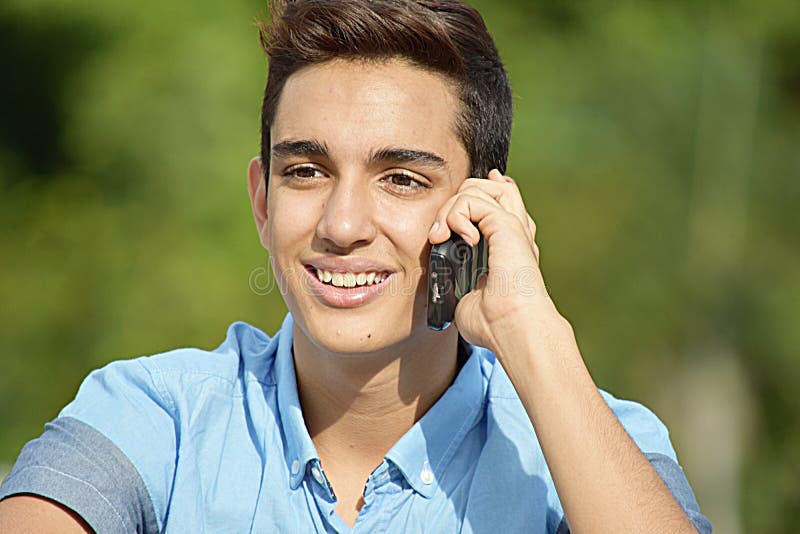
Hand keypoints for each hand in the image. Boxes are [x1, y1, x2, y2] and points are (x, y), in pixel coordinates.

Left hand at [428, 169, 562, 355]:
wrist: (512, 327)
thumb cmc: (493, 324)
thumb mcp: (468, 299)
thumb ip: (459, 283)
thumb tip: (447, 285)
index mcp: (507, 247)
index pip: (497, 203)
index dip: (478, 194)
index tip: (457, 206)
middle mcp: (512, 232)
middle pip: (486, 187)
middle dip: (454, 203)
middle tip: (438, 235)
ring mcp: (510, 226)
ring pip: (477, 187)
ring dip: (450, 208)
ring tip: (441, 236)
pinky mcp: (505, 224)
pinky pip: (472, 199)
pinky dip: (456, 214)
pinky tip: (456, 238)